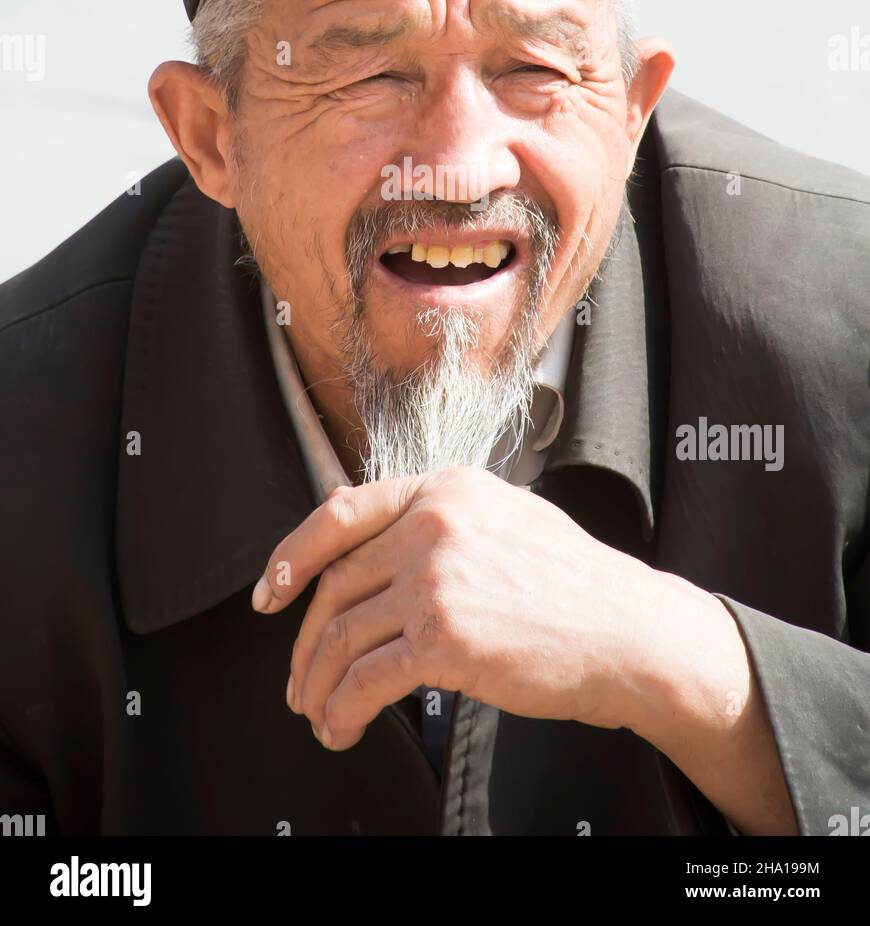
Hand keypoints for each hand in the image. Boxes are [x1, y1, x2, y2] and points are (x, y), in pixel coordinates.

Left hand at [250, 468, 669, 750]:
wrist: (629, 631)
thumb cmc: (572, 584)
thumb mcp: (503, 516)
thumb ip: (438, 517)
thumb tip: (366, 535)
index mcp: (444, 489)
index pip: (339, 513)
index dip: (292, 556)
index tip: (268, 594)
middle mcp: (433, 524)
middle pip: (334, 585)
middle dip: (304, 643)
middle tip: (299, 681)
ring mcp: (437, 580)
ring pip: (339, 636)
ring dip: (318, 685)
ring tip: (321, 714)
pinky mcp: (445, 639)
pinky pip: (365, 680)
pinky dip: (342, 711)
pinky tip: (345, 728)